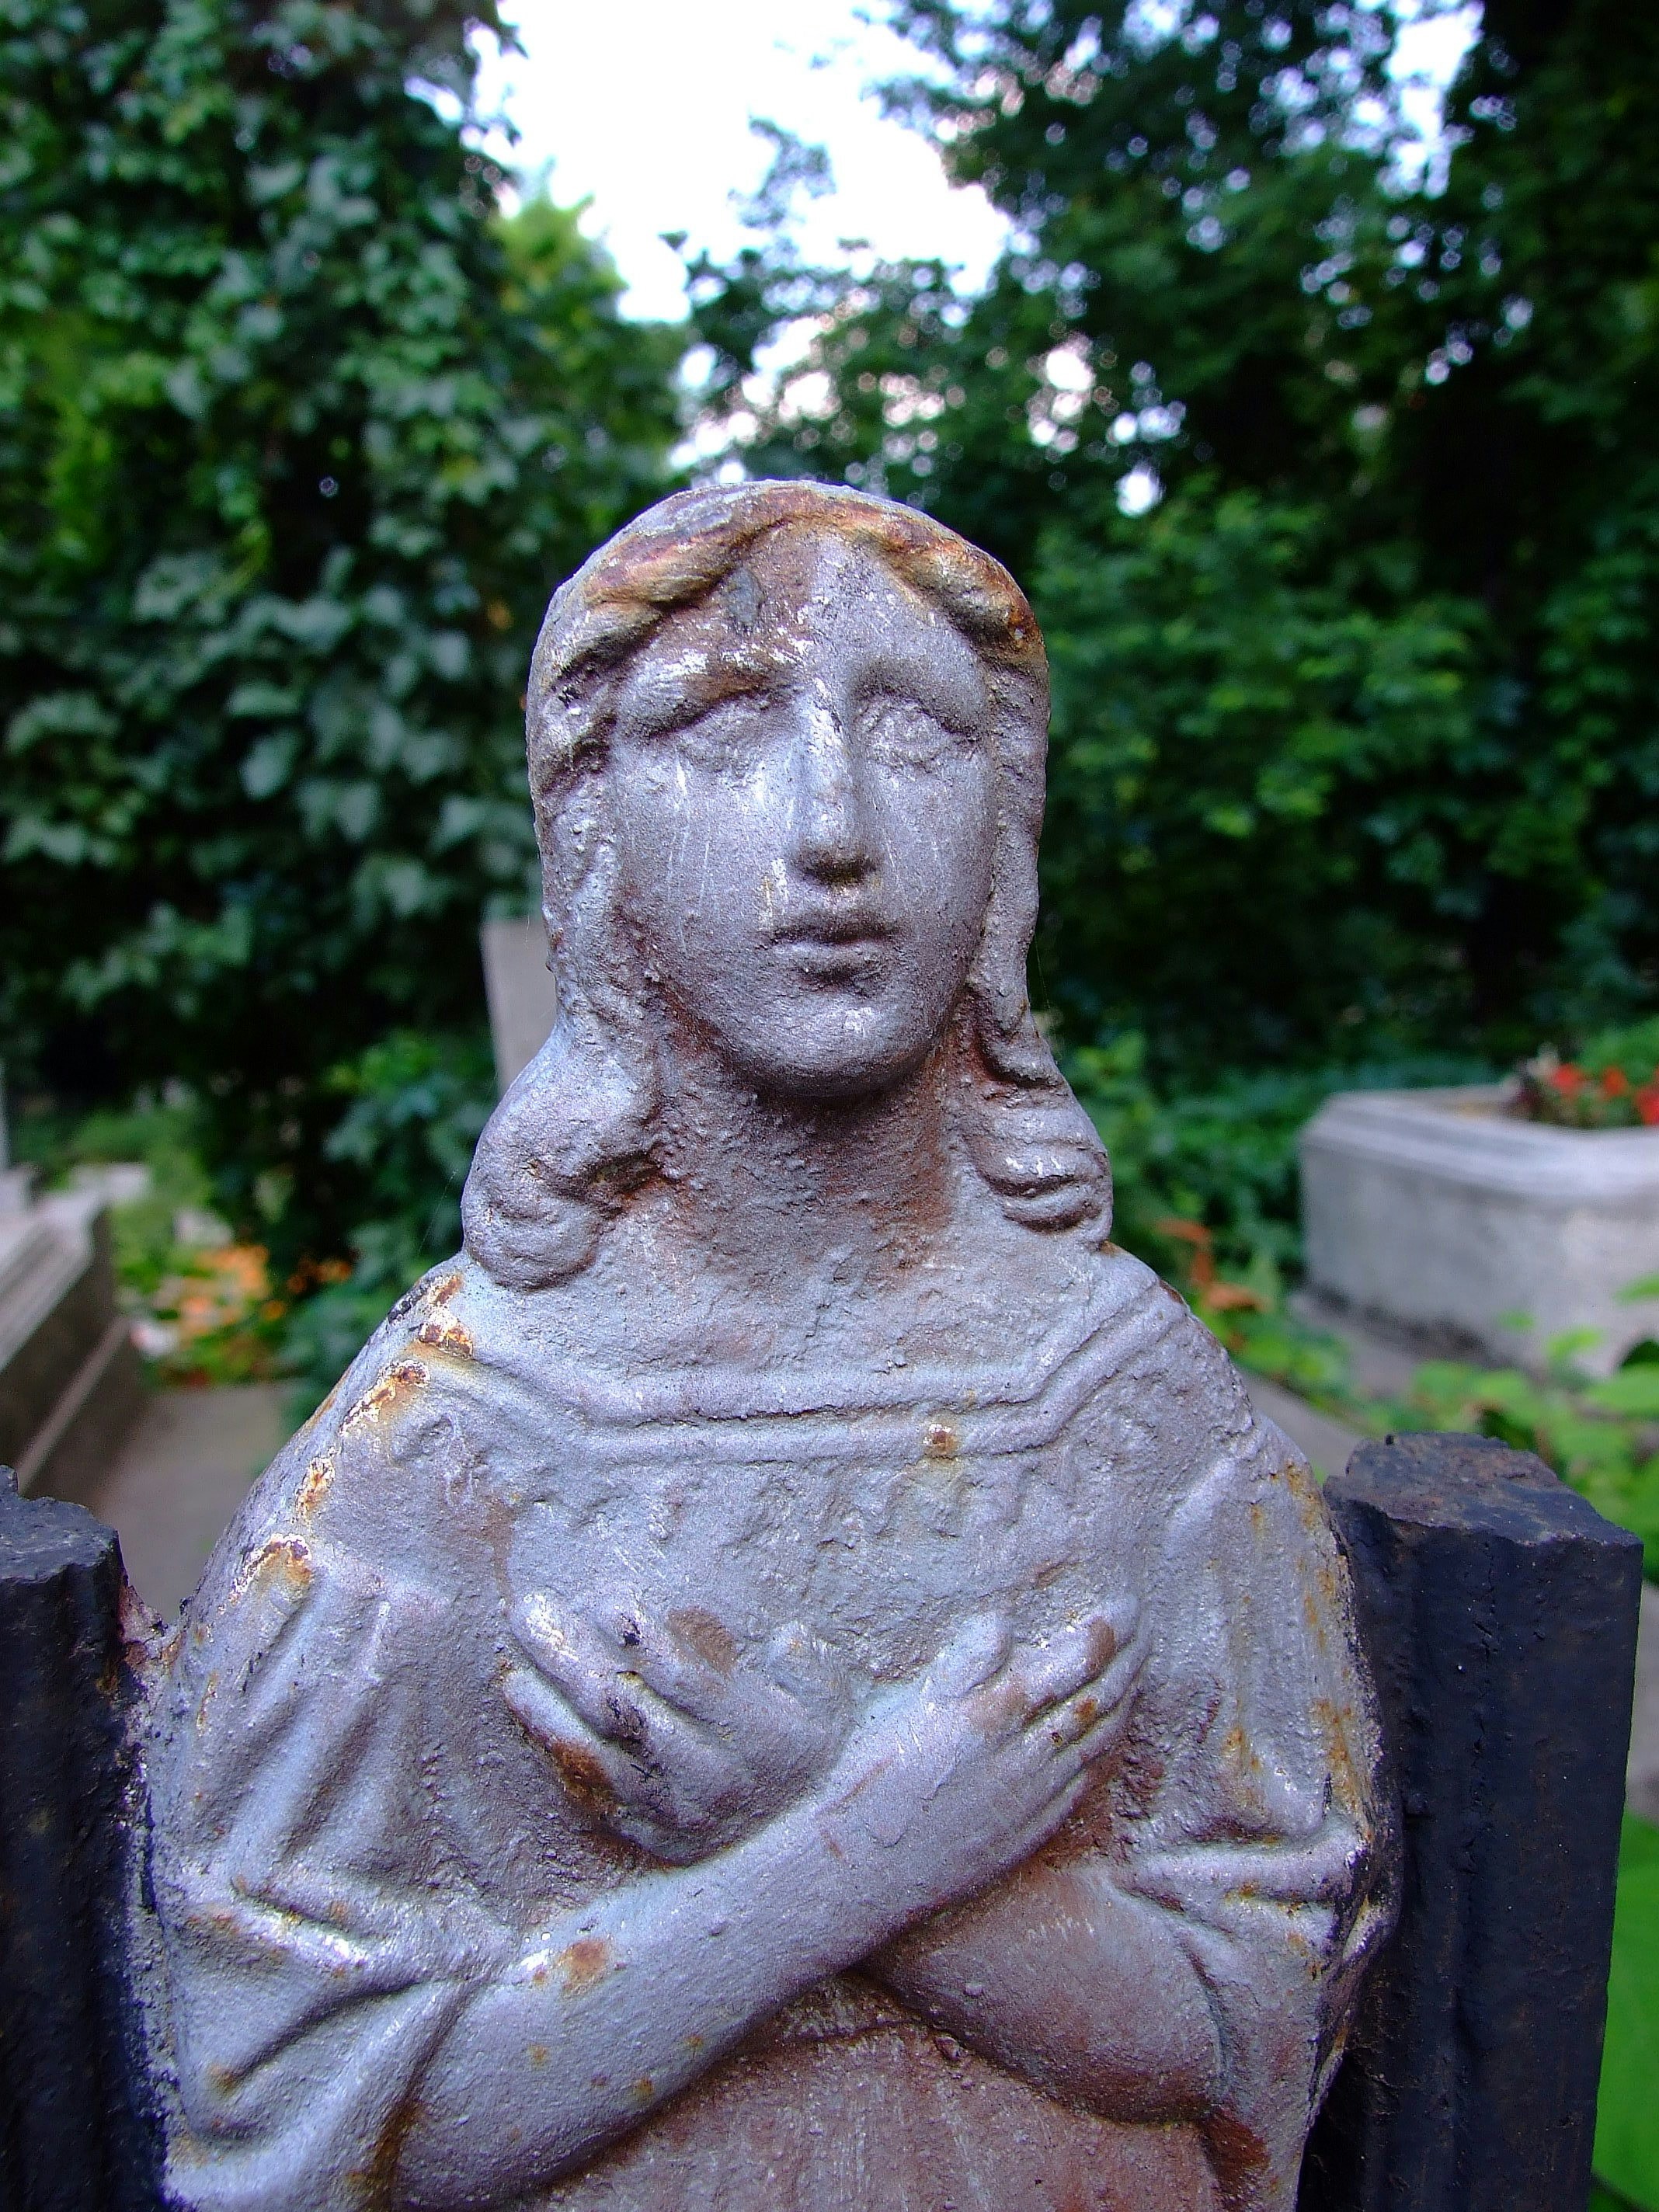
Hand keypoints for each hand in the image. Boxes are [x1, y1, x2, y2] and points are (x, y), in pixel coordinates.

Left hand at [503, 1594, 852, 1862]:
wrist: (815, 1842)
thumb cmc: (812, 1748)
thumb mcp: (828, 1705)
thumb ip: (809, 1671)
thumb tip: (787, 1641)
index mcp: (756, 1738)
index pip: (690, 1684)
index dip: (645, 1644)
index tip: (605, 1603)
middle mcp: (713, 1780)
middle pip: (629, 1716)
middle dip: (571, 1661)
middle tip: (528, 1615)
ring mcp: (680, 1814)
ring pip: (602, 1761)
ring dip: (550, 1714)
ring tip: (511, 1674)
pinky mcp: (657, 1837)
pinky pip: (599, 1800)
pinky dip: (563, 1761)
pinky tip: (532, 1723)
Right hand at [813, 1604, 1146, 1930]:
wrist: (865, 1873)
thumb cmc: (871, 1782)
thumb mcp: (906, 1714)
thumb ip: (961, 1669)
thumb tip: (1001, 1623)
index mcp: (990, 1720)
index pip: (1068, 1667)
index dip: (1102, 1635)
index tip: (1125, 1608)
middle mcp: (1020, 1759)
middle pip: (1094, 1700)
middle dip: (1126, 1661)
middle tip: (1146, 1631)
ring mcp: (1031, 1799)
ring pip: (1094, 1740)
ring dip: (1124, 1700)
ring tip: (1139, 1669)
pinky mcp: (1029, 1831)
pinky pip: (1083, 1781)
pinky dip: (1105, 1748)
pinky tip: (1111, 1732)